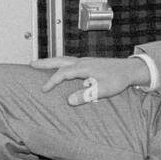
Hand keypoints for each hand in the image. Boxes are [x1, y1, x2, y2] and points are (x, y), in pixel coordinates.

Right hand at [30, 56, 149, 105]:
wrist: (129, 70)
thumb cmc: (118, 79)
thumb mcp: (103, 90)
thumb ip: (87, 95)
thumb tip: (70, 101)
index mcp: (84, 68)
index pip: (63, 73)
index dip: (52, 81)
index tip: (44, 90)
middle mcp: (82, 62)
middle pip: (59, 61)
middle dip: (44, 63)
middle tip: (31, 63)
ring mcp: (85, 61)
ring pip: (64, 59)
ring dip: (51, 62)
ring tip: (40, 64)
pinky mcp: (88, 63)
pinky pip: (69, 61)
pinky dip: (60, 63)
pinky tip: (59, 68)